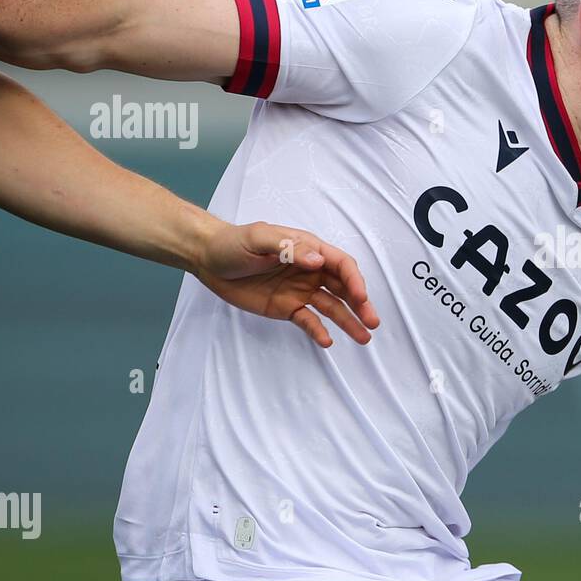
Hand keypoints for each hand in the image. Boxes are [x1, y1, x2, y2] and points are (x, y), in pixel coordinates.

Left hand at [193, 220, 379, 348]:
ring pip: (332, 307)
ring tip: (364, 338)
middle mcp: (310, 270)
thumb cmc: (233, 243)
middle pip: (343, 288)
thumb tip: (318, 262)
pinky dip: (319, 331)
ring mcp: (300, 290)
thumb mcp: (259, 238)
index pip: (340, 265)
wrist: (208, 259)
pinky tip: (327, 341)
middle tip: (372, 322)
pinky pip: (308, 321)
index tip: (360, 297)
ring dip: (348, 321)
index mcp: (308, 249)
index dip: (354, 280)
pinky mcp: (287, 308)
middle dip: (360, 305)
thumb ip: (289, 248)